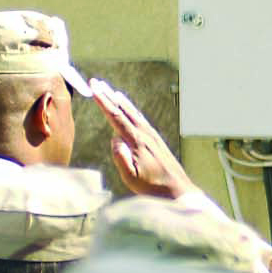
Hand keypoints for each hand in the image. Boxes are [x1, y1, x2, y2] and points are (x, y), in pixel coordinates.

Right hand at [90, 79, 196, 198]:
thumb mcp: (131, 177)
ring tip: (110, 90)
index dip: (104, 102)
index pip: (117, 117)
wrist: (177, 190)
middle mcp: (146, 134)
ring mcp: (152, 136)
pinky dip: (132, 110)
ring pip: (134, 113)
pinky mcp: (156, 140)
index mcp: (137, 141)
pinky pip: (141, 119)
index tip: (94, 88)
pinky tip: (129, 109)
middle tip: (96, 82)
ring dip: (121, 101)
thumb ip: (121, 158)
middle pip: (124, 110)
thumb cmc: (152, 187)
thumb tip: (114, 139)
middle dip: (109, 96)